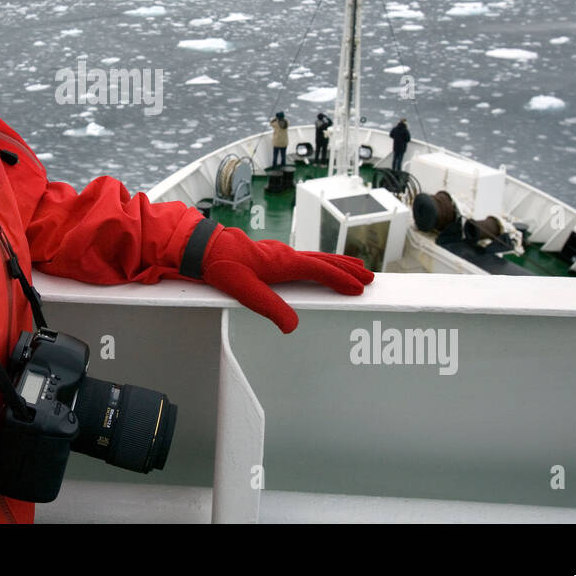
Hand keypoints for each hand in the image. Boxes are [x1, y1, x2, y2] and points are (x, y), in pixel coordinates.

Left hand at [196, 226, 373, 333]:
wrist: (205, 248)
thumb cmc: (223, 267)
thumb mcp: (245, 291)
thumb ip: (270, 308)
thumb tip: (292, 327)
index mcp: (283, 263)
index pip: (319, 270)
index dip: (340, 279)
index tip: (359, 287)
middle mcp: (286, 255)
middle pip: (324, 261)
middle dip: (348, 270)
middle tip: (370, 278)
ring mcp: (281, 253)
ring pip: (317, 257)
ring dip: (338, 264)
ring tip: (356, 268)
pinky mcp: (275, 255)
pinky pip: (307, 258)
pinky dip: (323, 262)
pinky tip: (322, 267)